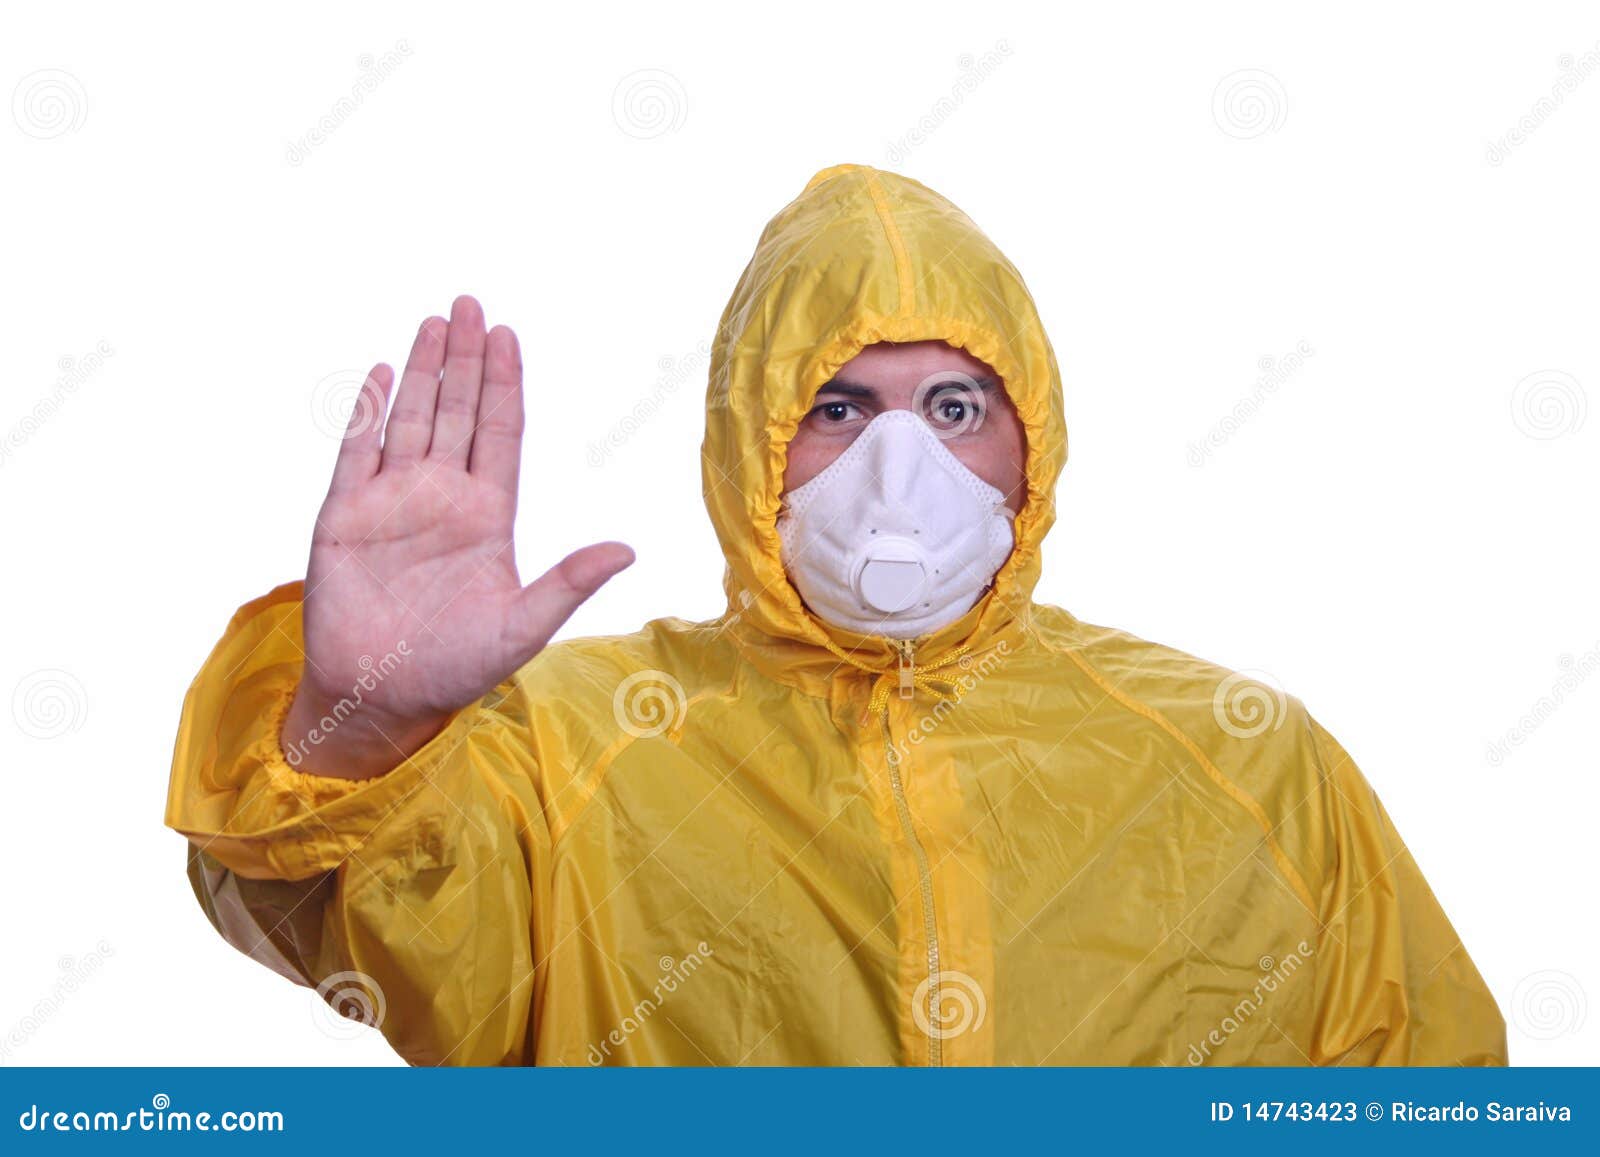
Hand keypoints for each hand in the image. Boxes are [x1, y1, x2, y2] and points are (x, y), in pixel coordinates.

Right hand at [282, 295, 633, 779]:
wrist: (383, 694)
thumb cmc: (456, 666)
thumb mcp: (522, 627)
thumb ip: (568, 584)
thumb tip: (627, 550)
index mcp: (486, 514)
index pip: (500, 432)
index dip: (504, 383)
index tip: (507, 335)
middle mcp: (441, 496)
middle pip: (457, 411)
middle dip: (465, 357)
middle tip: (470, 302)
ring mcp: (391, 501)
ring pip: (410, 419)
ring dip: (422, 371)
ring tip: (433, 321)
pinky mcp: (344, 516)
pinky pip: (356, 452)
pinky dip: (367, 412)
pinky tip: (383, 374)